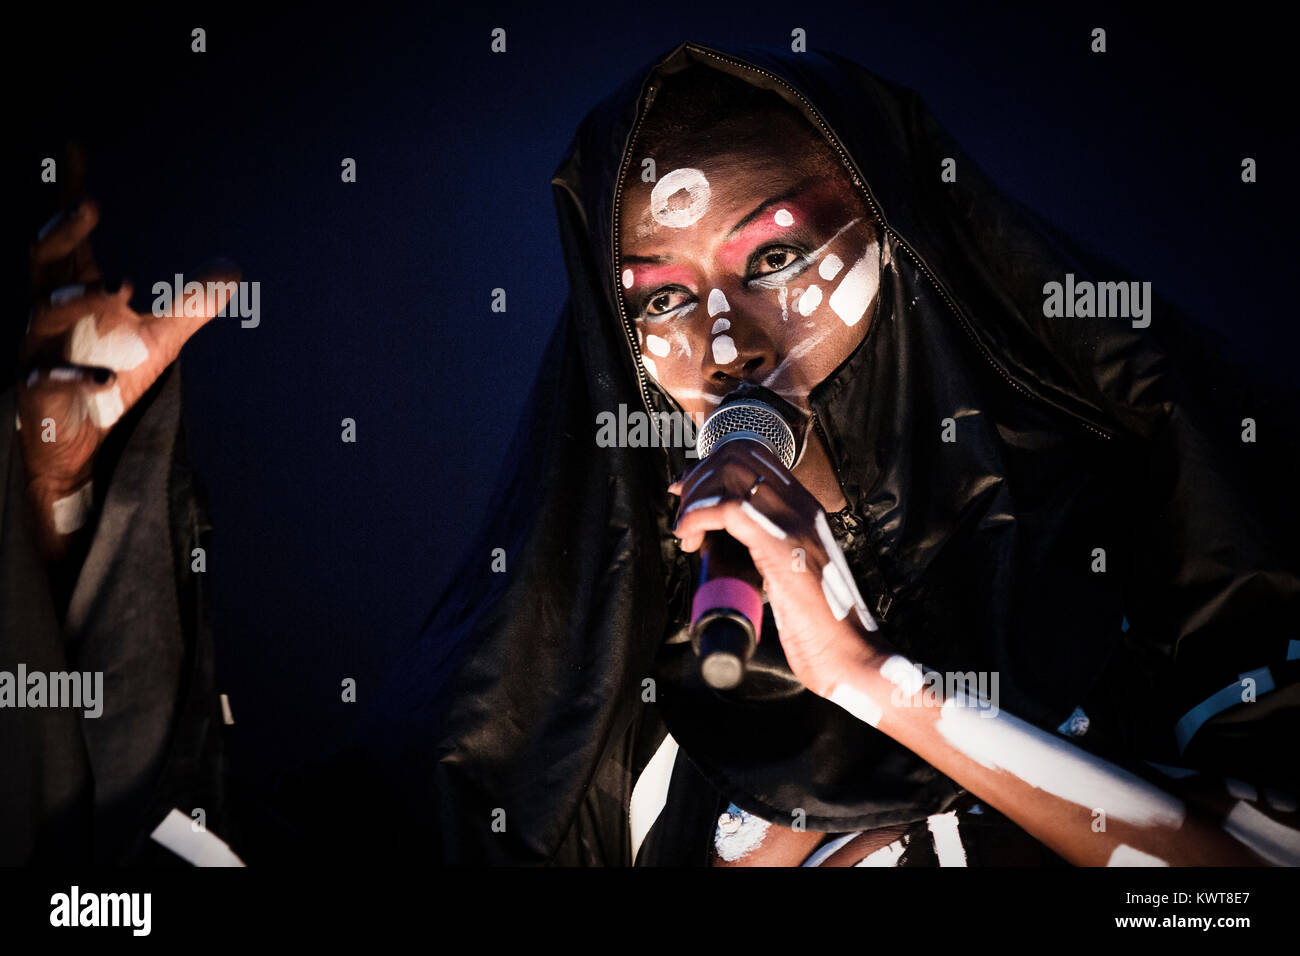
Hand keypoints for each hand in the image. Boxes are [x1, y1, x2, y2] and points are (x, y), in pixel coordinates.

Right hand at [17, 198, 237, 558]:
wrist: (83, 445)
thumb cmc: (110, 380)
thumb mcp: (159, 340)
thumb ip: (190, 304)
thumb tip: (234, 268)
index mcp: (76, 292)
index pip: (69, 237)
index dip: (69, 195)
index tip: (74, 151)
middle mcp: (50, 314)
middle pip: (42, 259)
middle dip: (62, 231)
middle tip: (89, 208)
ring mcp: (38, 350)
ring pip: (42, 312)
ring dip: (79, 297)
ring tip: (119, 287)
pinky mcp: (35, 392)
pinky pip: (45, 377)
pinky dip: (74, 375)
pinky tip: (103, 378)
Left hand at [669, 439, 883, 696]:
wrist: (850, 655)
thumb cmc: (819, 625)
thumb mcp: (791, 572)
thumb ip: (767, 547)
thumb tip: (728, 539)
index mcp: (806, 508)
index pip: (754, 455)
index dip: (710, 466)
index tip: (687, 495)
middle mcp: (802, 507)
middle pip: (737, 456)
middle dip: (697, 479)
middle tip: (683, 513)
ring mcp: (794, 524)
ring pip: (730, 474)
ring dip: (695, 499)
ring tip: (687, 533)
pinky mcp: (781, 547)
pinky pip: (728, 508)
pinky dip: (697, 517)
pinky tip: (690, 538)